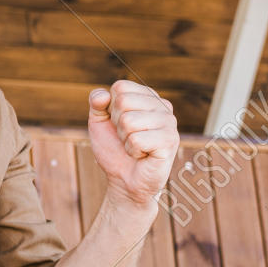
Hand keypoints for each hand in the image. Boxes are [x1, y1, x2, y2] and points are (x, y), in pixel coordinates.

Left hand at [87, 79, 178, 208]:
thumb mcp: (99, 122)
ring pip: (129, 121)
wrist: (124, 179)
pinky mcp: (170, 141)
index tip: (118, 123)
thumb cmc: (114, 149)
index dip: (111, 108)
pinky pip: (137, 139)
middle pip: (123, 102)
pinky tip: (143, 155)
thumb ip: (97, 103)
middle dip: (117, 124)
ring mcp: (169, 123)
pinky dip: (132, 150)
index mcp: (148, 97)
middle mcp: (163, 106)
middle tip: (127, 137)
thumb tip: (103, 95)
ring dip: (125, 139)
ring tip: (135, 146)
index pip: (120, 87)